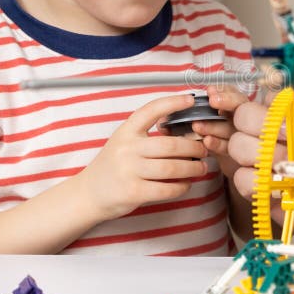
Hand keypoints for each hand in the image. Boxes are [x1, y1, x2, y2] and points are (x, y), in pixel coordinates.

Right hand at [78, 94, 207, 221]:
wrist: (89, 194)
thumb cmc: (113, 165)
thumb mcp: (124, 142)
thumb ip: (147, 135)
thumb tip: (185, 131)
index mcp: (126, 131)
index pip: (151, 110)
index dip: (172, 103)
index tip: (191, 99)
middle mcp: (127, 148)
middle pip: (170, 145)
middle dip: (193, 148)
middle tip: (204, 150)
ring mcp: (129, 171)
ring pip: (172, 168)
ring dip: (192, 168)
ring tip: (202, 168)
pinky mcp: (133, 192)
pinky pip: (166, 189)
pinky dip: (181, 186)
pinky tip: (186, 184)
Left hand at [186, 85, 249, 172]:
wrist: (221, 165)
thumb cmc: (207, 140)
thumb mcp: (197, 126)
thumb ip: (184, 121)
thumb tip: (163, 121)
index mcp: (231, 107)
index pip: (232, 93)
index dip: (223, 90)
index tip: (211, 91)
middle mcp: (240, 119)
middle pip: (239, 106)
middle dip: (226, 101)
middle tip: (212, 101)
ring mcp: (241, 135)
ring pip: (231, 127)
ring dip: (214, 125)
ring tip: (198, 126)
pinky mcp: (239, 153)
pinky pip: (229, 146)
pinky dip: (217, 143)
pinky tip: (207, 141)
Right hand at [227, 96, 293, 239]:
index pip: (272, 97)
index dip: (276, 106)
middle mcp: (278, 135)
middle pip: (245, 115)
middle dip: (261, 126)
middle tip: (289, 142)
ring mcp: (265, 160)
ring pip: (238, 145)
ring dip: (261, 156)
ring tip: (288, 169)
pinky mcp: (260, 187)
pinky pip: (241, 178)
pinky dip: (257, 184)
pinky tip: (281, 190)